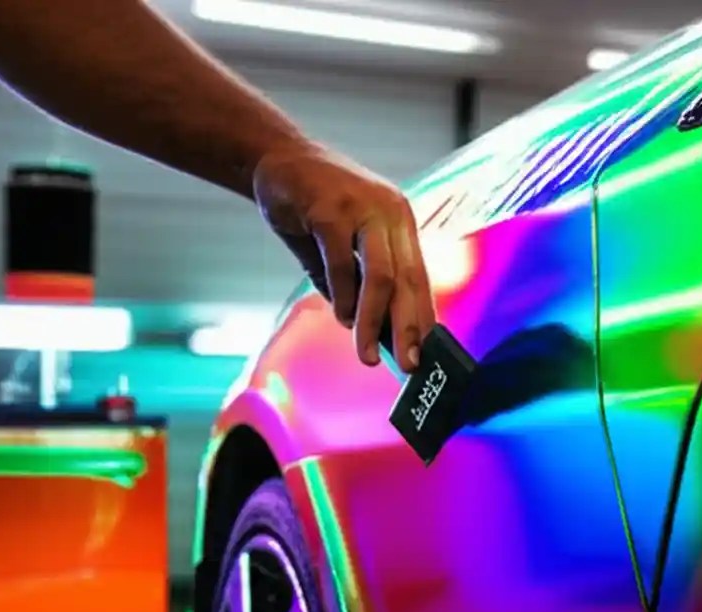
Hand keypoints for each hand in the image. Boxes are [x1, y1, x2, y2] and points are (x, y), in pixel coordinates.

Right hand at [252, 141, 434, 371]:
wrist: (276, 156)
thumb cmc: (313, 205)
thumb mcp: (344, 243)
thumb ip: (357, 281)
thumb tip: (370, 331)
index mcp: (400, 222)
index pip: (420, 277)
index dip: (423, 317)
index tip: (425, 354)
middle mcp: (391, 213)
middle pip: (408, 280)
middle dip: (409, 328)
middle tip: (409, 364)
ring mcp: (364, 209)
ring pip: (381, 276)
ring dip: (374, 321)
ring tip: (366, 353)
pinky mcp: (331, 209)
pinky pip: (342, 263)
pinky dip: (343, 296)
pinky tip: (341, 317)